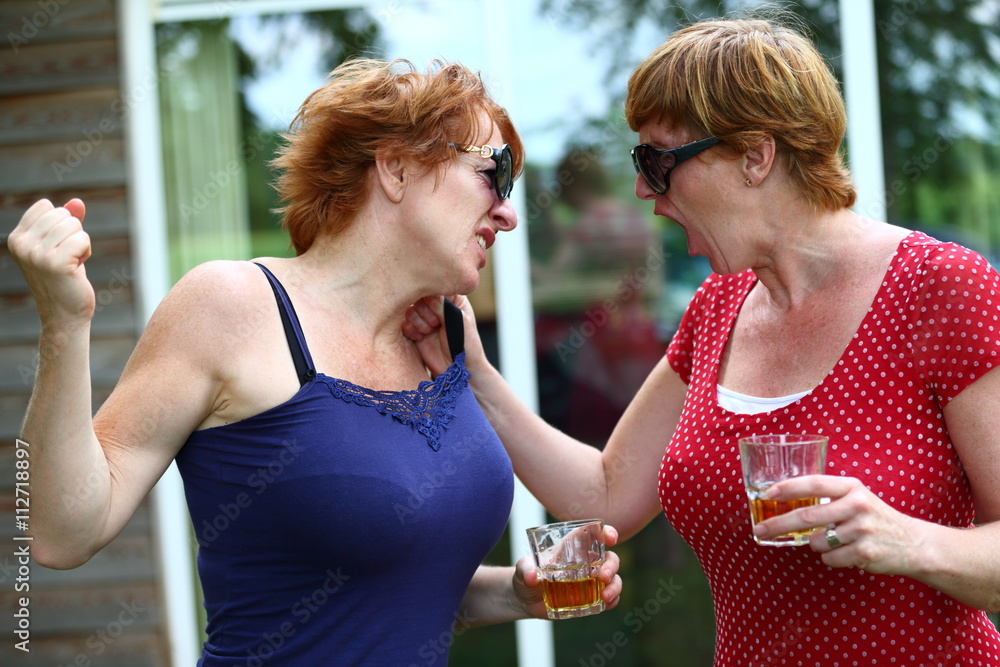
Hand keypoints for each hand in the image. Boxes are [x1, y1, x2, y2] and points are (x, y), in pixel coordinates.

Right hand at [7, 198, 94, 325]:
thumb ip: (67, 222)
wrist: (64, 315)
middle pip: (62, 214)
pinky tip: (76, 269)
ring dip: (81, 244)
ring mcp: (36, 254)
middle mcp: (22, 244)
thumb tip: (78, 202)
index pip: (46, 206)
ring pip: (74, 225)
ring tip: (71, 264)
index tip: (57, 247)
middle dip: (73, 233)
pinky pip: (83, 238)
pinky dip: (86, 252)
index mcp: (16, 238)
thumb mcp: (61, 245)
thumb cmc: (64, 279)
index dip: (61, 223)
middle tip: (66, 259)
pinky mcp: (55, 263)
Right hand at [403, 294, 488, 376]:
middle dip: (425, 312)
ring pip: (409, 309)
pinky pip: (403, 323)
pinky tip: (420, 338)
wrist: (458, 369)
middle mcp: (436, 305)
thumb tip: (426, 293)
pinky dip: (410, 330)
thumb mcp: (459, 322)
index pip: (434, 285)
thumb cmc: (466, 345)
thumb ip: (443, 306)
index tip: (439, 312)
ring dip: (418, 322)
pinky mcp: (414, 330)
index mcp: (451, 297)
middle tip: (436, 325)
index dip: (432, 298)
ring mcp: (424, 317)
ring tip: (430, 332)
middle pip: (418, 296)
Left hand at [512, 524, 622, 619]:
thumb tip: (532, 576)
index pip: (594, 534)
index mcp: (572, 547)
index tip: (611, 538)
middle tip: (603, 577)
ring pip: (614, 579)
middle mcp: (586, 562)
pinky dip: (612, 600)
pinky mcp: (591, 597)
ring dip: (615, 586)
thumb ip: (525, 569)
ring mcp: (591, 581)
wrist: (525, 599)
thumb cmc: (526, 576)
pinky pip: (609, 598)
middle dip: (611, 566)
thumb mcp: (523, 570)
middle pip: (609, 558)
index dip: (606, 532)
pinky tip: (606, 604)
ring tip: (605, 597)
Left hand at [753, 475, 927, 574]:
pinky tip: (847, 552)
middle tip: (760, 530)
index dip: (787, 488)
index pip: (813, 484)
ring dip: (815, 544)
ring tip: (833, 540)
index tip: (766, 494)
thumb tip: (784, 501)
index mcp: (851, 487)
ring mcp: (862, 530)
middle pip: (807, 516)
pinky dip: (830, 558)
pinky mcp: (865, 552)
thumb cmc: (874, 518)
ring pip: (816, 541)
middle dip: (778, 524)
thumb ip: (828, 497)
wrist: (913, 543)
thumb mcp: (856, 497)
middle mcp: (857, 505)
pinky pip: (829, 558)